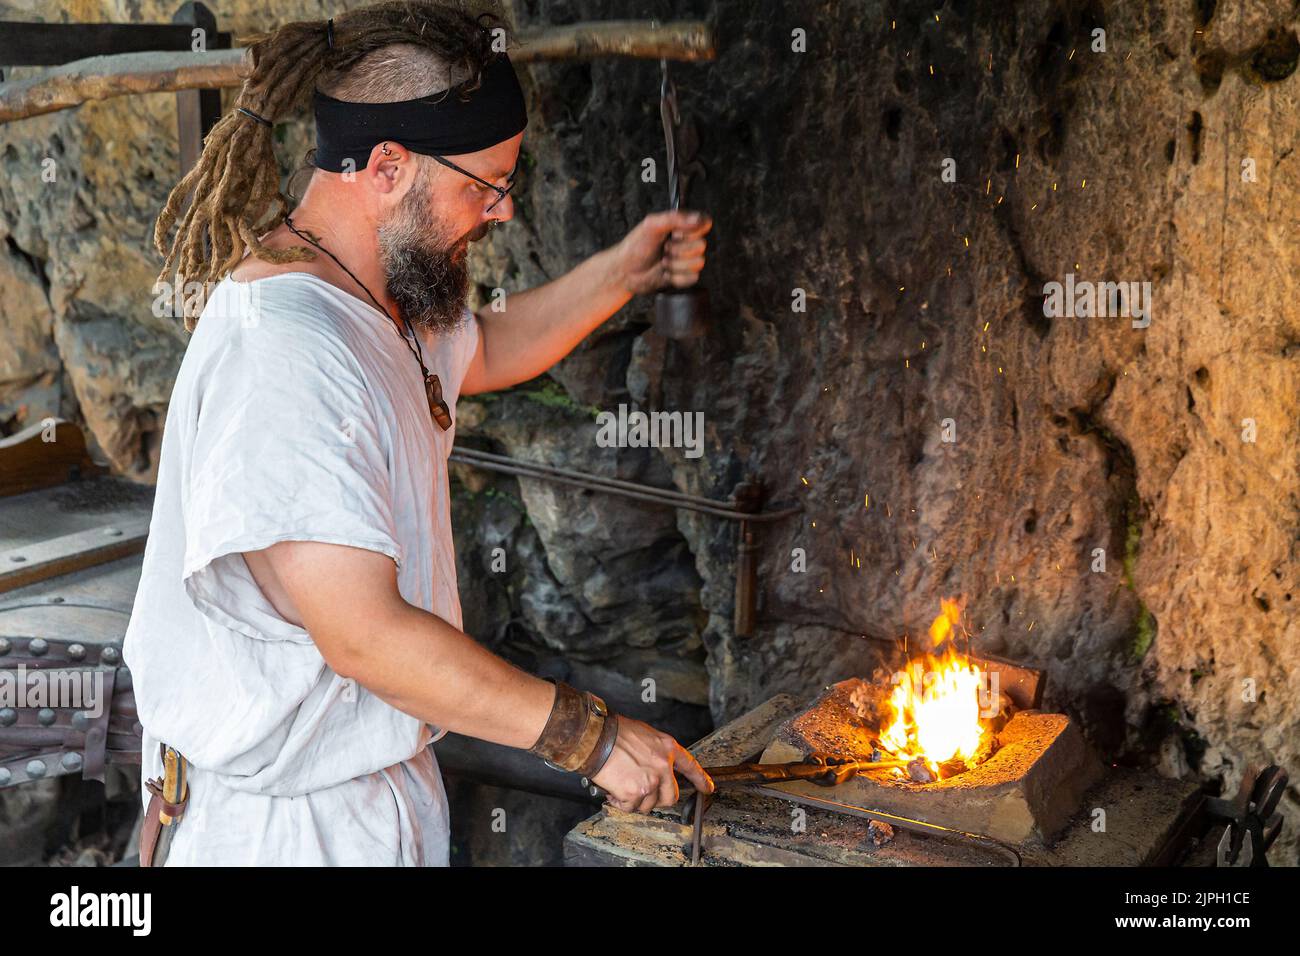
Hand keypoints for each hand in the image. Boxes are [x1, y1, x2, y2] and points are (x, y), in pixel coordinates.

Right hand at [591, 716, 714, 812]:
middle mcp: (662, 766)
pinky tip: (613, 791)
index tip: (707, 788)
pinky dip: (620, 803)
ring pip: (648, 805)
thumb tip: (652, 766)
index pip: (690, 765)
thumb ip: (654, 752)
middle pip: (670, 796)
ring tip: (621, 786)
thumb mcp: (644, 735)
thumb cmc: (614, 732)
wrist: (596, 738)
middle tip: (643, 794)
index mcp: (666, 748)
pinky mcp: (635, 793)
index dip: (701, 779)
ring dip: (634, 801)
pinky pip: (630, 807)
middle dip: (657, 799)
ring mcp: (650, 781)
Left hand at [613, 209, 712, 295]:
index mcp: (683, 225)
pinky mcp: (685, 277)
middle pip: (701, 245)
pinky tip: (665, 273)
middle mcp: (688, 242)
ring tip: (662, 261)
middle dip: (679, 249)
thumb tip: (697, 219)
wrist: (626, 271)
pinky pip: (692, 278)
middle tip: (663, 248)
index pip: (705, 223)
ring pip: (698, 263)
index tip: (675, 233)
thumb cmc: (636, 245)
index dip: (693, 230)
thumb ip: (674, 218)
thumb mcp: (651, 225)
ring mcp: (687, 260)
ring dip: (676, 264)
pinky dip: (676, 277)